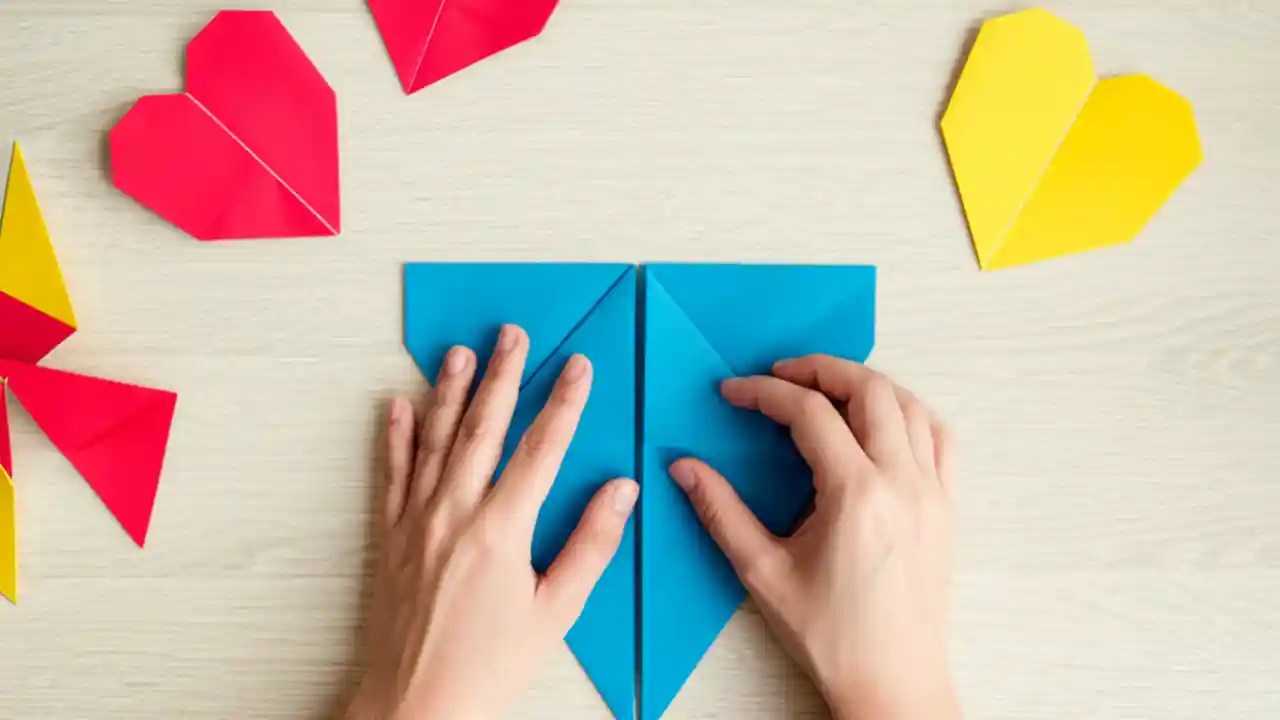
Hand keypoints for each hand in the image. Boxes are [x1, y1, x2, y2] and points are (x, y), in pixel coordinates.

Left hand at [346, 325, 638, 719]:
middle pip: (484, 429)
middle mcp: (454, 514)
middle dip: (503, 377)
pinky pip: (392, 473)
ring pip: (436, 440)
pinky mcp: (390, 538)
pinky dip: (396, 437)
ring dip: (450, 391)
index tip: (578, 367)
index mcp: (501, 530)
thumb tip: (621, 492)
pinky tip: (399, 406)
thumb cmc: (488, 667)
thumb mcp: (556, 613)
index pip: (540, 449)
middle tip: (514, 335)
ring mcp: (417, 522)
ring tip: (460, 352)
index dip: (563, 404)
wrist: (413, 705)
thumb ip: (590, 546)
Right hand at [669, 356, 959, 719]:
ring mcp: (933, 493)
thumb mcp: (763, 573)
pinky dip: (909, 412)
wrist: (892, 682)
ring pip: (910, 404)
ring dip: (866, 384)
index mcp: (857, 496)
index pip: (810, 413)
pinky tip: (882, 419)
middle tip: (779, 374)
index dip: (765, 392)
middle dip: (819, 369)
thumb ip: (722, 511)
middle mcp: (903, 484)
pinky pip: (938, 437)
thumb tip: (684, 468)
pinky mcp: (947, 507)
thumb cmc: (832, 637)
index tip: (734, 393)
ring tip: (825, 388)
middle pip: (869, 390)